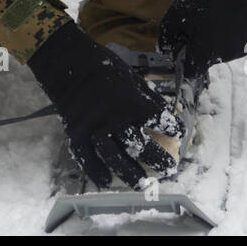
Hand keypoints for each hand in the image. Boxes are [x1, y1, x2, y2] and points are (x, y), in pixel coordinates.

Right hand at [29, 23, 181, 188]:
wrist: (67, 62)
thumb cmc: (102, 66)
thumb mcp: (131, 76)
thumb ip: (148, 96)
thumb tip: (165, 112)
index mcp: (130, 101)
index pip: (157, 120)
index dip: (172, 128)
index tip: (179, 134)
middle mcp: (113, 118)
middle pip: (139, 146)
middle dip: (158, 159)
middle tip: (169, 168)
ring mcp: (93, 128)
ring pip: (113, 157)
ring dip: (129, 173)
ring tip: (141, 183)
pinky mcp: (76, 133)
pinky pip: (85, 158)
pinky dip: (95, 171)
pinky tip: (106, 181)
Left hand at [159, 0, 246, 79]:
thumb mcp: (177, 12)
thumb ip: (167, 35)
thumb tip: (165, 49)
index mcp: (204, 51)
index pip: (191, 72)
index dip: (184, 61)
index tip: (184, 49)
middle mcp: (224, 56)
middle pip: (206, 61)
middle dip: (200, 48)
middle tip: (200, 26)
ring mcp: (239, 51)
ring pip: (221, 54)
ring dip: (215, 42)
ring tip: (216, 19)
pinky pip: (235, 46)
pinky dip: (230, 37)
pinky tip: (229, 20)